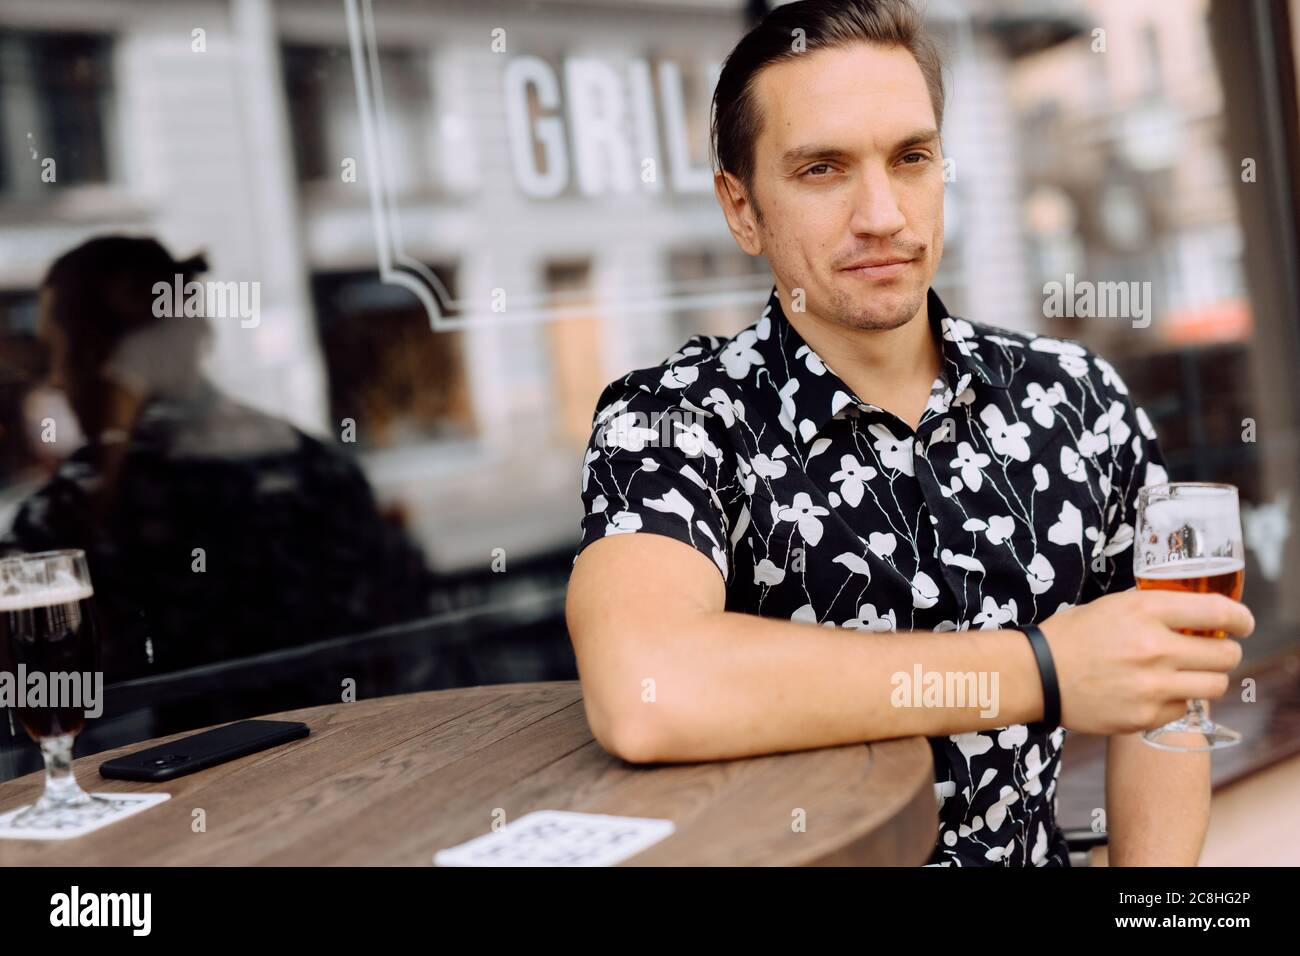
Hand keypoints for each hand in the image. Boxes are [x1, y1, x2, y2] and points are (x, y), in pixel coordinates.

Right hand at [1037, 589, 1253, 734]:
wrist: (1036, 675)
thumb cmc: (1071, 636)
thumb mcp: (1112, 606)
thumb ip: (1154, 609)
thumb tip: (1194, 616)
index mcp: (1146, 612)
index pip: (1218, 612)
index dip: (1240, 618)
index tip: (1242, 623)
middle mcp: (1155, 648)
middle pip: (1226, 654)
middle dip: (1225, 652)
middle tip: (1213, 652)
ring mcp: (1152, 686)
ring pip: (1215, 686)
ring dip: (1207, 678)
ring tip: (1188, 675)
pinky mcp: (1146, 715)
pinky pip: (1183, 708)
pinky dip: (1176, 700)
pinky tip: (1153, 692)